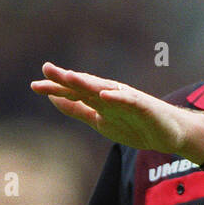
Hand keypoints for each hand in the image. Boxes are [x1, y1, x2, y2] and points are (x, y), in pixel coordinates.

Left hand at [30, 63, 203, 159]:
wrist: (169, 134)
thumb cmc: (134, 124)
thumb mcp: (99, 120)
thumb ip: (77, 109)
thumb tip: (52, 98)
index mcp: (98, 99)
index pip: (73, 92)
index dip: (55, 88)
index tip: (34, 85)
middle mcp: (110, 94)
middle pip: (85, 85)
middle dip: (67, 78)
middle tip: (47, 69)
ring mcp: (127, 99)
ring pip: (104, 88)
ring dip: (87, 82)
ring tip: (70, 76)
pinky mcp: (144, 106)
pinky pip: (129, 100)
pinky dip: (117, 97)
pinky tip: (105, 94)